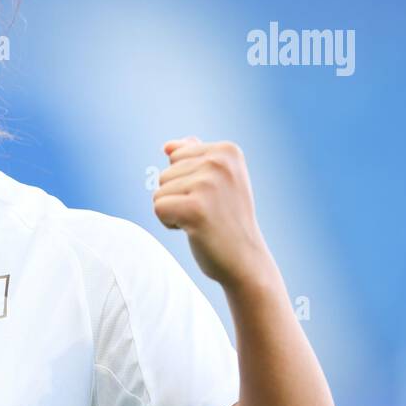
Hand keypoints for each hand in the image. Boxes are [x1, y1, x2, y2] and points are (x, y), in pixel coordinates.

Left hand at [153, 136, 272, 290]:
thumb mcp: (217, 182)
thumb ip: (195, 160)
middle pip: (164, 173)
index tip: (212, 197)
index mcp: (227, 150)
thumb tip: (168, 146)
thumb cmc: (227, 220)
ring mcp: (209, 184)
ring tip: (202, 220)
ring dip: (175, 211)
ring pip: (159, 191)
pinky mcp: (196, 208)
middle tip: (208, 212)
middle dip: (178, 197)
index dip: (185, 181)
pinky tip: (194, 229)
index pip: (176, 156)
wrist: (246, 260)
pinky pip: (159, 208)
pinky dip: (170, 223)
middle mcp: (220, 162)